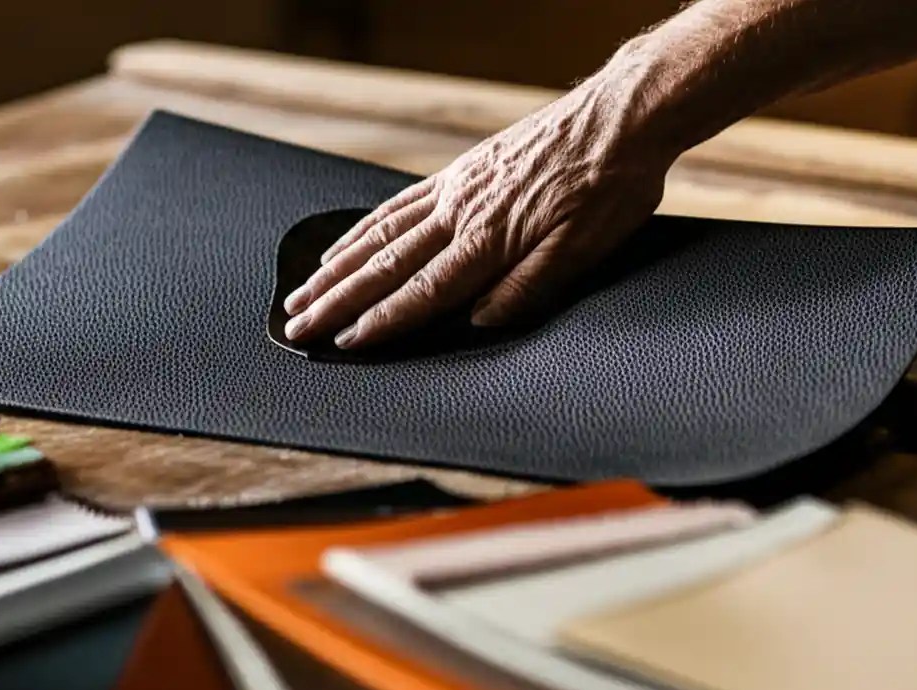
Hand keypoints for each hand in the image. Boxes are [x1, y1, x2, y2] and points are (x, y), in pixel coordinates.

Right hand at [281, 74, 674, 350]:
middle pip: (385, 265)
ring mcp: (454, 191)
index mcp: (490, 240)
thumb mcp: (586, 247)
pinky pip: (398, 204)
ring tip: (302, 291)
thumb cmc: (611, 185)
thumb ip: (528, 286)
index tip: (342, 344)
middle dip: (336, 301)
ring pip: (380, 235)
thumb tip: (479, 321)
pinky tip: (344, 243)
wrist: (620, 116)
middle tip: (296, 326)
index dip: (380, 322)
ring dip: (337, 267)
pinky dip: (363, 227)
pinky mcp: (459, 173)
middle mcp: (461, 215)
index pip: (422, 291)